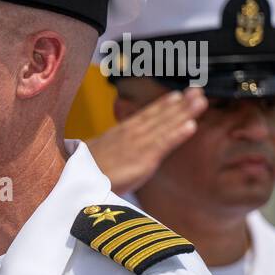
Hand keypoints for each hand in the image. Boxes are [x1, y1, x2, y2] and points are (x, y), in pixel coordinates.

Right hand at [88, 88, 207, 194]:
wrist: (74, 184)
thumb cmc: (81, 173)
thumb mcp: (91, 155)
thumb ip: (105, 150)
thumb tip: (105, 150)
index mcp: (118, 135)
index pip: (144, 117)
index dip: (161, 106)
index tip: (177, 95)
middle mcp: (130, 136)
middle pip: (158, 117)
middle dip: (179, 104)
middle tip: (197, 90)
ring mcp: (137, 146)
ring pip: (164, 126)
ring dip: (183, 112)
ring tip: (200, 100)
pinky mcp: (143, 160)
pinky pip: (163, 145)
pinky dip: (177, 134)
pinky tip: (191, 125)